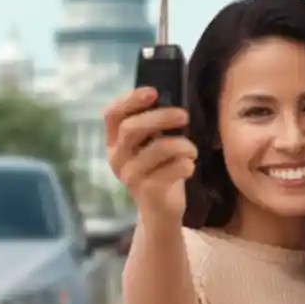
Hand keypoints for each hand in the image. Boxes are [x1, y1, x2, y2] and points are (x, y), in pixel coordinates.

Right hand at [104, 87, 196, 224]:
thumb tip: (174, 95)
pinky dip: (186, 164)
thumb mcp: (151, 145)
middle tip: (184, 115)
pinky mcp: (147, 192)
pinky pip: (170, 170)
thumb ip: (154, 124)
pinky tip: (190, 166)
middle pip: (131, 128)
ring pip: (156, 149)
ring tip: (192, 149)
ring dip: (181, 144)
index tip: (153, 92)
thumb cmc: (159, 169)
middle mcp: (117, 158)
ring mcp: (130, 176)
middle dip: (161, 117)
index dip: (130, 100)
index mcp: (114, 141)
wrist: (160, 211)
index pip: (112, 115)